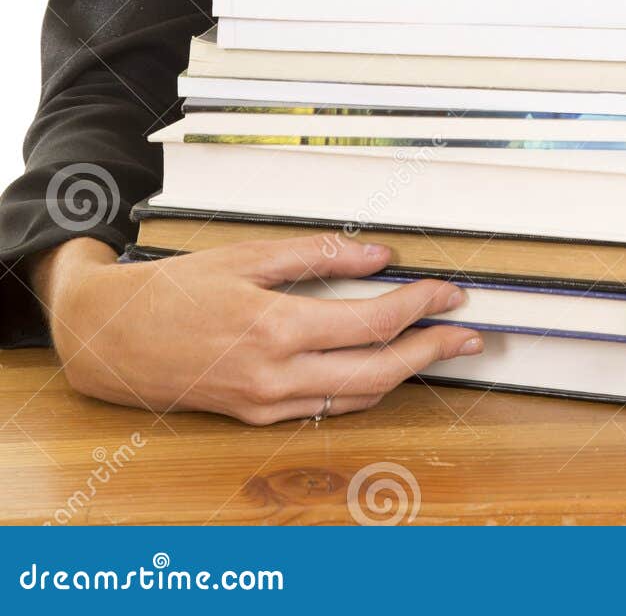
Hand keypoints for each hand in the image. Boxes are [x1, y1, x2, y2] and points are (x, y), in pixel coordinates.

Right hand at [45, 233, 483, 423]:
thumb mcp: (247, 255)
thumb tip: (378, 254)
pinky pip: (324, 407)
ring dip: (404, 373)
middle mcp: (274, 375)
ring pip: (356, 397)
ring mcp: (265, 403)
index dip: (420, 305)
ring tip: (437, 348)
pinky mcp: (255, 416)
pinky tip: (381, 370)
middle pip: (378, 371)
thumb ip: (317, 255)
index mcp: (274, 326)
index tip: (448, 291)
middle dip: (431, 350)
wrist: (112, 338)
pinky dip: (361, 389)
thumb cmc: (174, 289)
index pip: (372, 322)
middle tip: (468, 332)